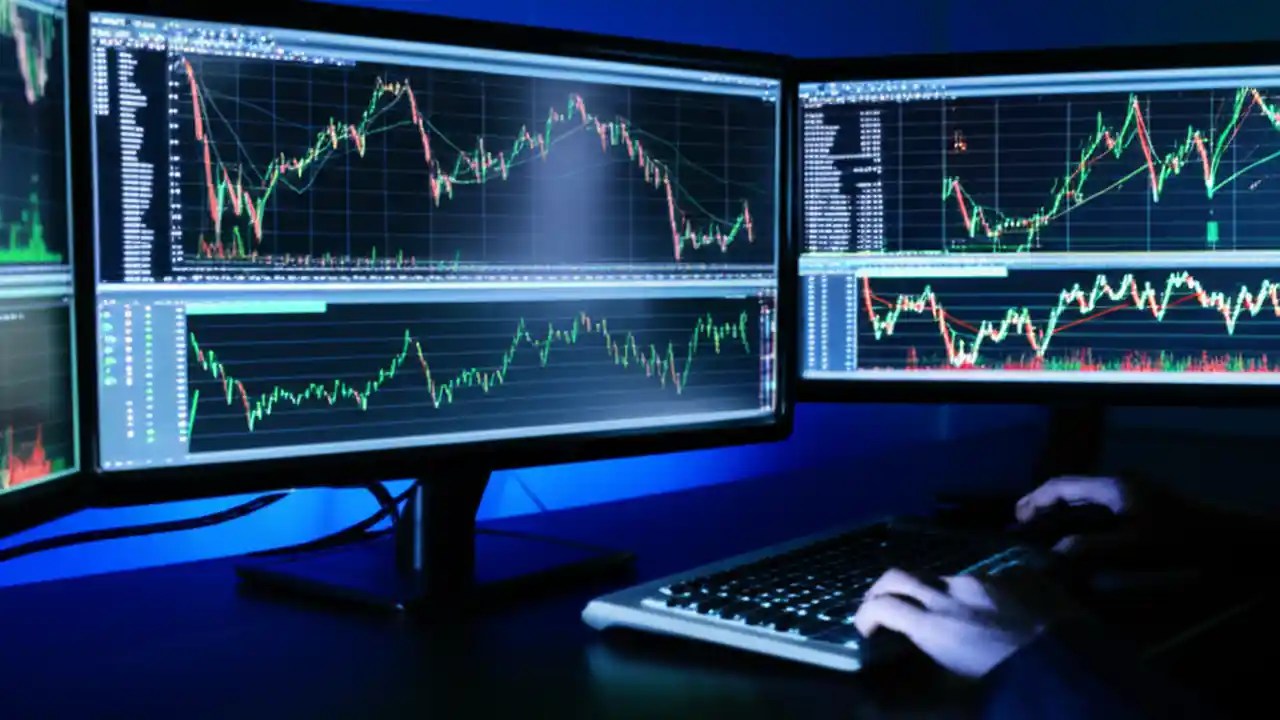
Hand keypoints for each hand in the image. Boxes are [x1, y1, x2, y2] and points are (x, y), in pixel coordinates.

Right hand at [853, 569, 1058, 678]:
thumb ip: (933, 658)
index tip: (865, 630)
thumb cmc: (1013, 685)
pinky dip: (977, 593)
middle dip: (881, 589)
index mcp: (933, 624)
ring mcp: (985, 580)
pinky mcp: (1016, 575)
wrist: (1077, 668)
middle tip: (882, 605)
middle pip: (898, 576)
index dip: (865, 616)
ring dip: (934, 593)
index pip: (880, 607)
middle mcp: (951, 593)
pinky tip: (993, 611)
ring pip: (944, 577)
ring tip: (946, 613)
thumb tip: (919, 650)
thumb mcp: (961, 685)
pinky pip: (987, 579)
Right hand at [1015, 476, 1176, 556]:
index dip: (1036, 500)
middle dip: (1044, 503)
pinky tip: (1075, 532)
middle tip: (1022, 523)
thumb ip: (1091, 547)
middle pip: (1071, 488)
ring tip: (1042, 528)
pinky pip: (1099, 505)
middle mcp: (1117, 483)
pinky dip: (1079, 515)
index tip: (1017, 517)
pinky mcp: (1139, 504)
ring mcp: (1130, 491)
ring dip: (1062, 510)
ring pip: (1085, 496)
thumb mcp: (1133, 547)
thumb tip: (1056, 551)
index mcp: (1112, 486)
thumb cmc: (1178, 540)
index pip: (1062, 485)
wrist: (1225, 537)